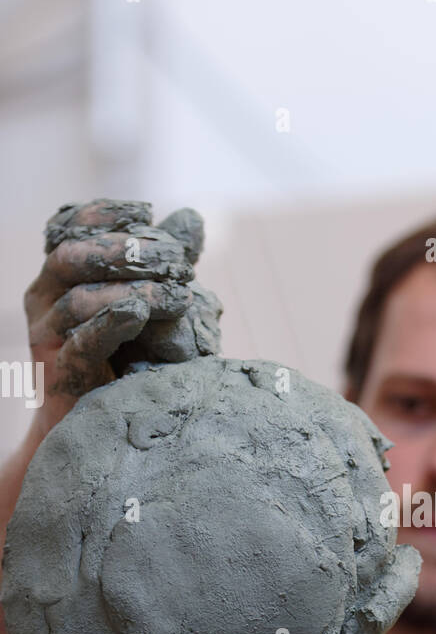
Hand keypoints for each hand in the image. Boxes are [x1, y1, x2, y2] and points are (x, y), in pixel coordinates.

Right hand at [24, 199, 220, 434]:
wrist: (103, 422)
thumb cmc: (127, 356)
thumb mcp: (150, 302)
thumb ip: (164, 262)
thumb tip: (192, 218)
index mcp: (60, 274)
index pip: (70, 227)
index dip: (105, 214)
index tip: (147, 211)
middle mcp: (45, 298)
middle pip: (72, 257)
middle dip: (126, 253)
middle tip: (177, 262)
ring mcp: (47, 337)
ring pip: (78, 300)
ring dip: (133, 292)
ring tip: (177, 297)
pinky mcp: (60, 374)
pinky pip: (79, 345)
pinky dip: (109, 325)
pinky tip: (138, 315)